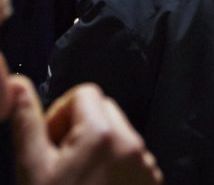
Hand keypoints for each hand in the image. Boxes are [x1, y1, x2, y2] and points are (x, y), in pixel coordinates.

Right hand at [7, 78, 162, 184]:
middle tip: (58, 164)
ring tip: (75, 182)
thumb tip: (17, 83)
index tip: (49, 143)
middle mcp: (132, 143)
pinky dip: (112, 167)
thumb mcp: (32, 168)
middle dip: (77, 129)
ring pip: (117, 136)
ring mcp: (145, 165)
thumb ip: (27, 122)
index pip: (85, 93)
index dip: (60, 113)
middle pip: (103, 111)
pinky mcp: (151, 182)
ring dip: (96, 149)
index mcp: (103, 133)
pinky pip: (130, 159)